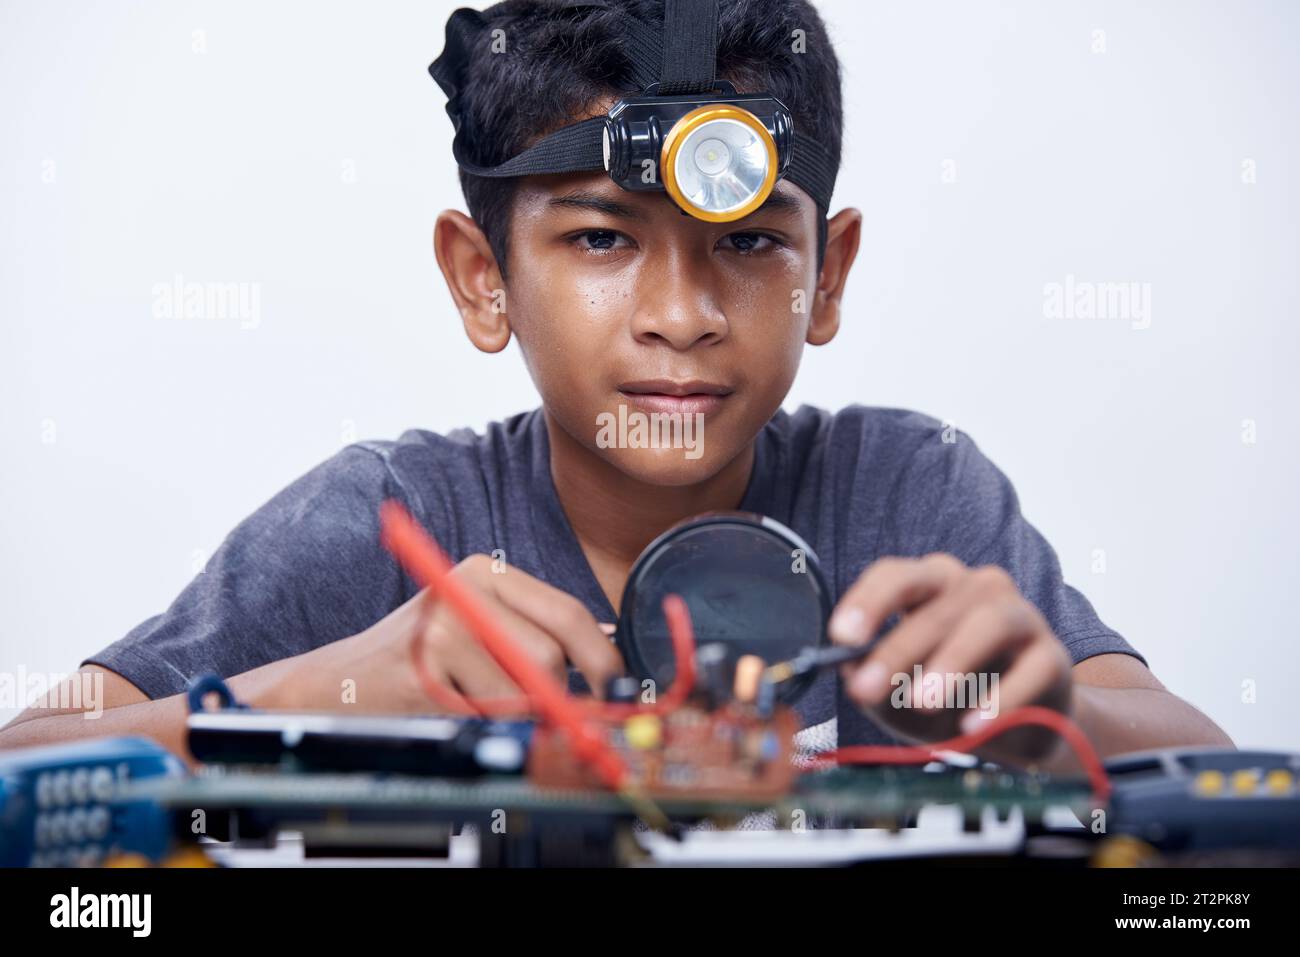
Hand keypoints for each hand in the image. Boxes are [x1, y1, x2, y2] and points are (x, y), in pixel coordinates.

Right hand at [275, 554, 623, 712]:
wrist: (338, 683)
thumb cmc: (419, 659)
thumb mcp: (480, 626)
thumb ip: (538, 630)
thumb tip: (608, 652)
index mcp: (486, 572)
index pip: (568, 613)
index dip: (603, 659)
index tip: (618, 690)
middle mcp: (464, 590)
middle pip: (549, 655)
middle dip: (551, 696)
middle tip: (525, 708)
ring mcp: (441, 628)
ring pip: (521, 693)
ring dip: (512, 717)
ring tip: (475, 704)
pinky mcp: (422, 670)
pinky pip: (485, 716)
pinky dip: (480, 727)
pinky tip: (452, 710)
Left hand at [829, 554, 1072, 761]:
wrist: (1019, 730)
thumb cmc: (948, 698)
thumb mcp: (898, 696)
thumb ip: (875, 682)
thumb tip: (852, 672)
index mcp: (932, 586)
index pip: (896, 574)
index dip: (867, 600)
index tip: (842, 637)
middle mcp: (977, 588)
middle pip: (937, 601)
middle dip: (898, 647)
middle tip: (869, 689)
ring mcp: (1021, 617)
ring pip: (989, 621)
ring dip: (952, 660)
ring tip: (922, 702)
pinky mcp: (1054, 657)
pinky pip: (1033, 668)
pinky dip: (1001, 699)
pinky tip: (974, 726)